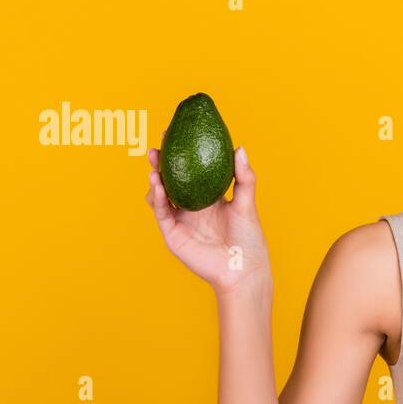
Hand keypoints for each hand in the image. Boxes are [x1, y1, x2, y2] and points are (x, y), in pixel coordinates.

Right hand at [144, 140, 270, 294]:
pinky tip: (158, 186)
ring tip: (155, 167)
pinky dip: (158, 199)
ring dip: (155, 180)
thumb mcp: (247, 203)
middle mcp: (191, 206)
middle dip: (160, 164)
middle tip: (157, 148)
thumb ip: (244, 178)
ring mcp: (180, 220)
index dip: (180, 154)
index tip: (174, 134)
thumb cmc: (248, 239)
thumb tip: (240, 148)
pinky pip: (161, 213)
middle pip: (170, 181)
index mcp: (207, 196)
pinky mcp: (173, 234)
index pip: (189, 171)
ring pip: (160, 196)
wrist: (242, 269)